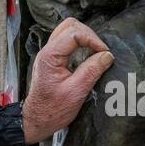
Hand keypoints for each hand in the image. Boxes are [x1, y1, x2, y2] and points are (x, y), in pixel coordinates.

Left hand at [22, 18, 113, 143]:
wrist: (37, 120)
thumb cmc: (52, 110)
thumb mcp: (76, 92)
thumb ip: (91, 71)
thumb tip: (107, 56)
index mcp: (50, 56)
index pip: (74, 33)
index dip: (93, 40)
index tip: (105, 53)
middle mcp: (48, 51)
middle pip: (70, 26)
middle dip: (89, 34)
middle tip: (101, 50)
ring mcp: (50, 54)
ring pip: (68, 31)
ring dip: (85, 38)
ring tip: (97, 52)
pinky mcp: (54, 60)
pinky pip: (68, 42)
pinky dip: (80, 44)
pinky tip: (89, 56)